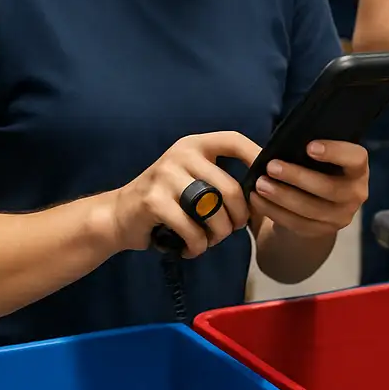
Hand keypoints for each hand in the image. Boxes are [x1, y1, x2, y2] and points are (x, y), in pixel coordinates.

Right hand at [112, 132, 259, 256]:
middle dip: (239, 217)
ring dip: (219, 234)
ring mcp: (166, 175)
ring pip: (213, 210)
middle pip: (230, 188)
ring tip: (211, 241)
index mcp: (195, 145)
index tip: (268, 178)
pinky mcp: (154, 200)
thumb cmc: (167, 200)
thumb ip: (221, 178)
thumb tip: (265, 187)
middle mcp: (182, 154)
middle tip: (234, 230)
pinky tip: (192, 248)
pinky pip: (191, 228)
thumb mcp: (192, 178)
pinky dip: (197, 245)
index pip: (234, 141)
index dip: (256, 156)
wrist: (119, 215)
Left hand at [250, 140, 369, 238]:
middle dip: (297, 177)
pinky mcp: (322, 231)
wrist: (314, 201)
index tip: (309, 146)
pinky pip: (297, 224)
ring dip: (282, 196)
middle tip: (271, 166)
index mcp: (357, 168)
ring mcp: (341, 216)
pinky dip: (274, 211)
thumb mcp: (311, 154)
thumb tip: (260, 138)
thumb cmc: (313, 167)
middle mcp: (355, 193)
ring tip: (259, 184)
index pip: (355, 158)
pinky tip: (256, 199)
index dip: (335, 152)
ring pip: (310, 209)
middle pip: (329, 188)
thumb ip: (294, 144)